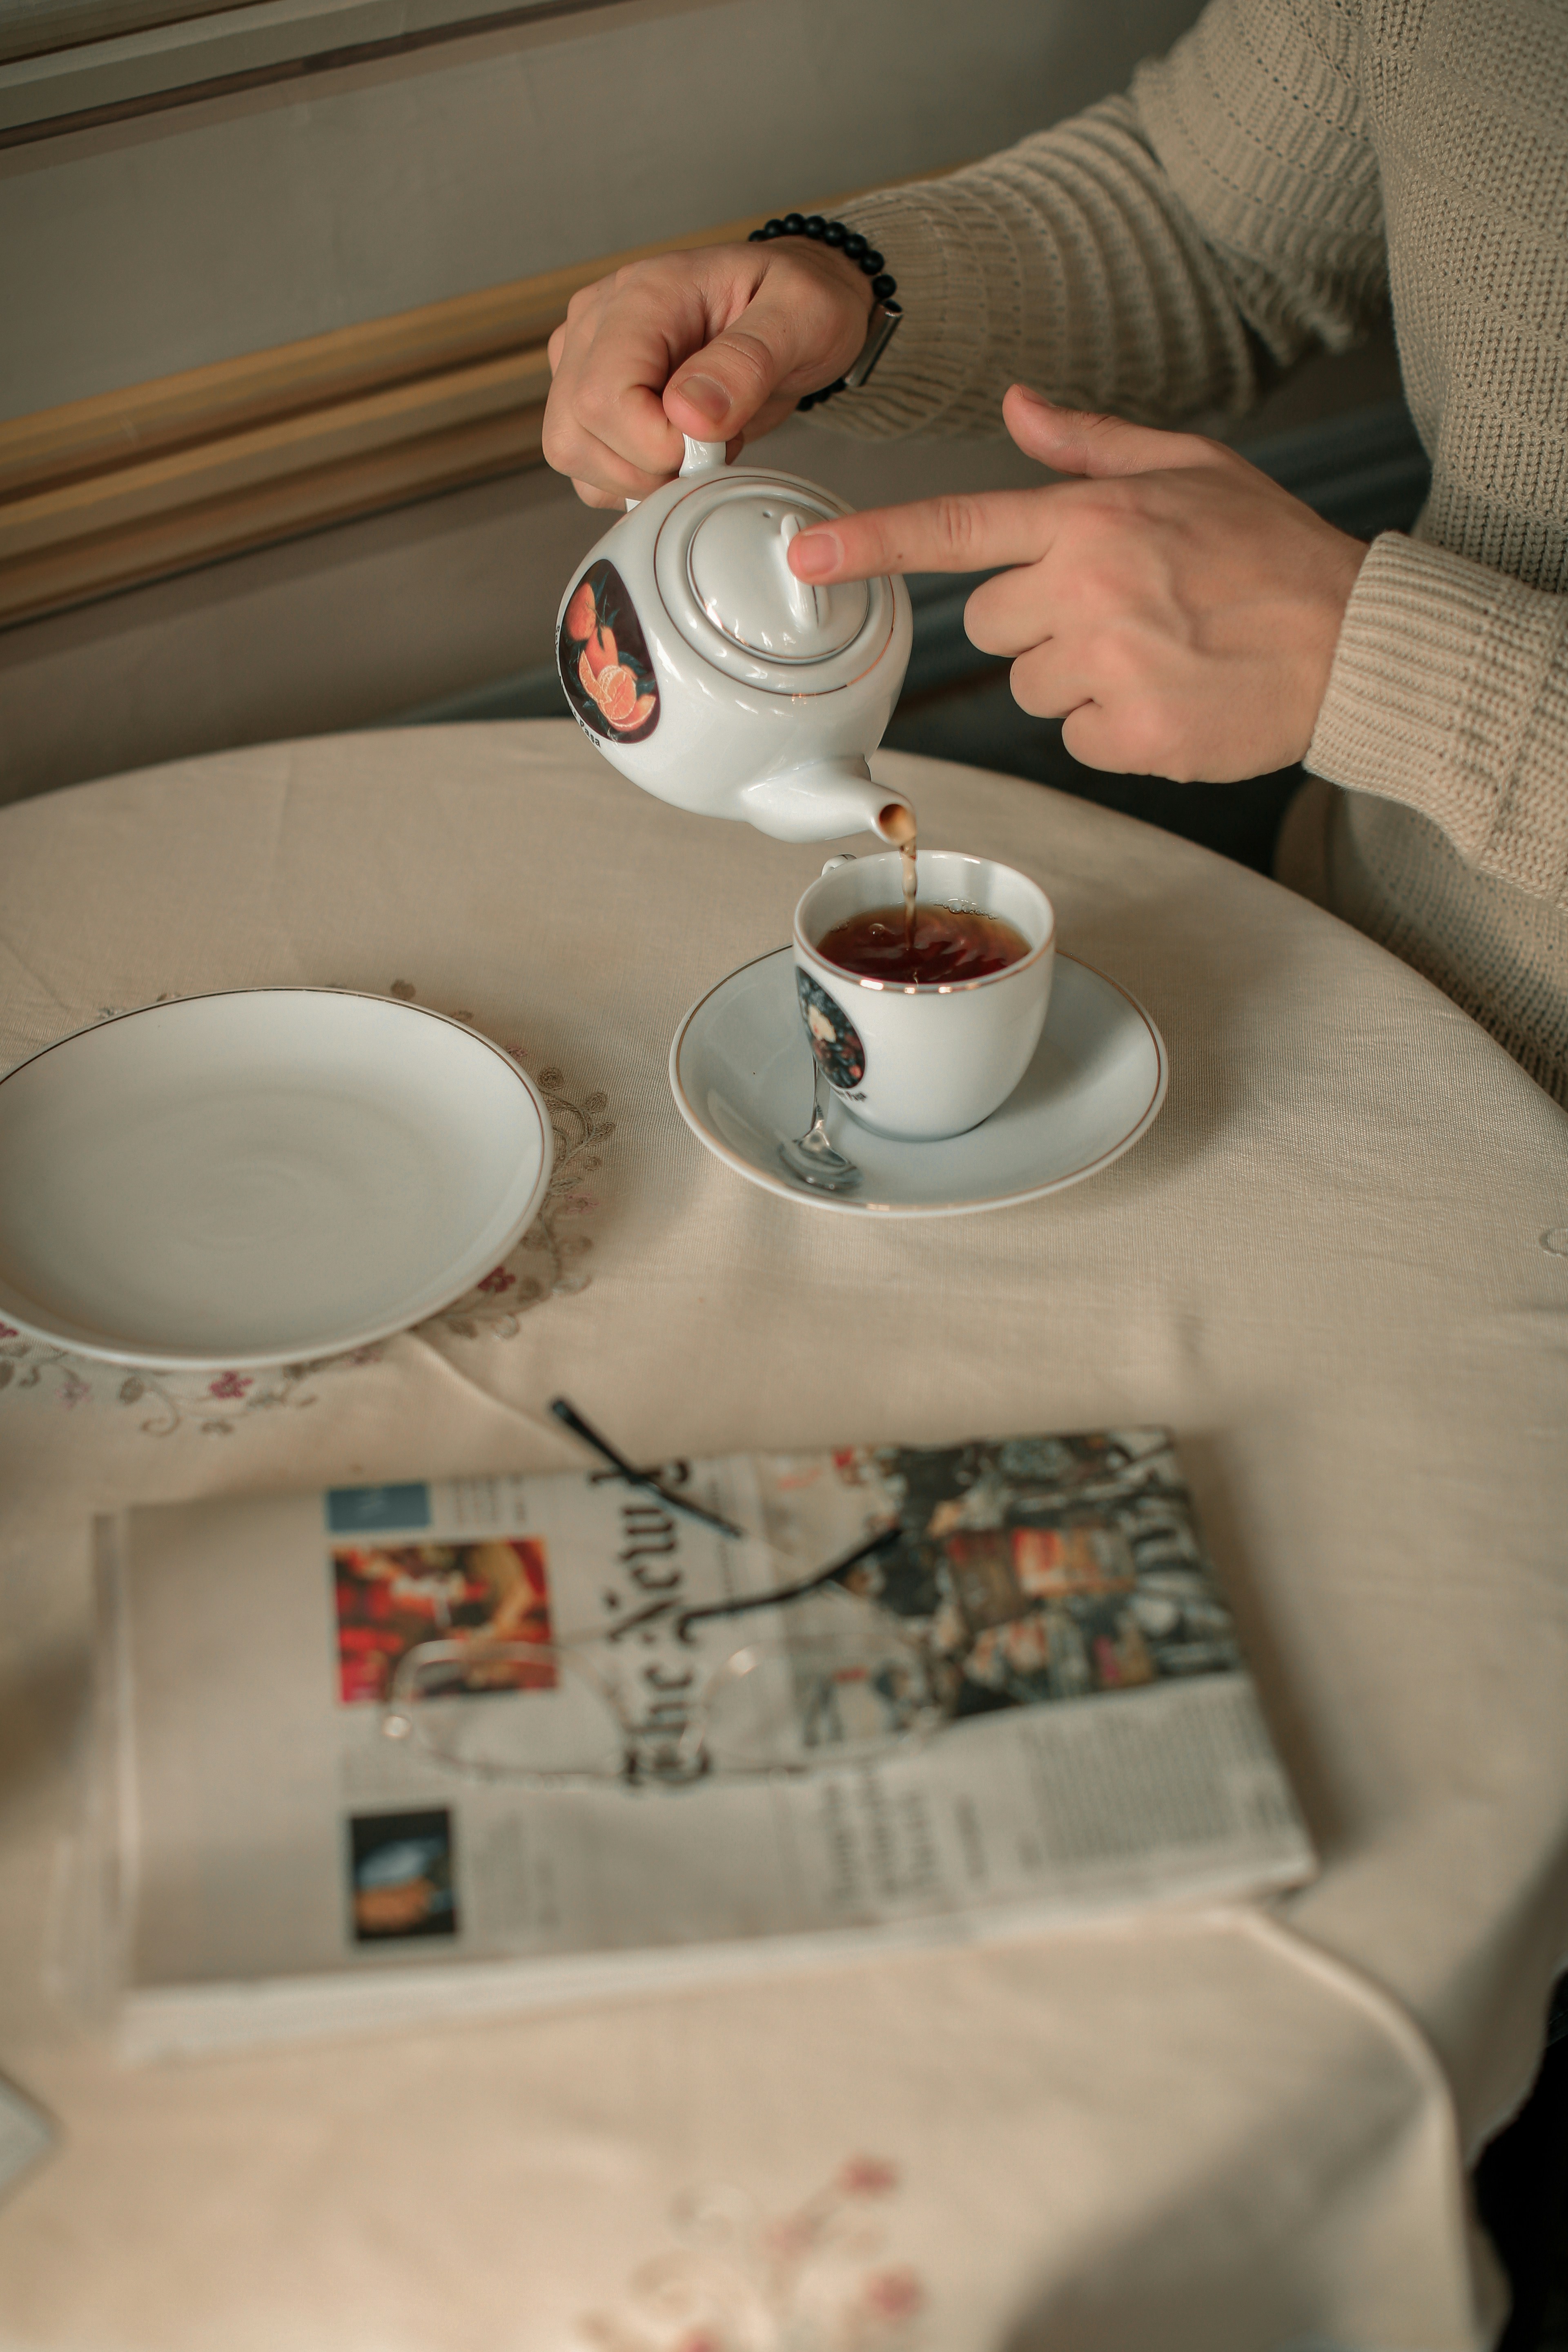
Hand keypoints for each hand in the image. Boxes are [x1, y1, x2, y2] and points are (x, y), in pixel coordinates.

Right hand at [543, 240, 872, 508]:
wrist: (794, 311)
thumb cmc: (799, 304)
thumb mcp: (804, 317)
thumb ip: (747, 363)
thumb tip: (689, 415)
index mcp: (645, 294)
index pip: (603, 394)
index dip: (653, 443)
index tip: (712, 442)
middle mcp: (599, 322)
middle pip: (575, 432)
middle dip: (648, 468)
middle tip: (712, 446)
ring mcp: (586, 358)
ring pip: (572, 453)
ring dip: (639, 478)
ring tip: (698, 443)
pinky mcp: (593, 396)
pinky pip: (589, 466)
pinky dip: (634, 481)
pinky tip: (677, 450)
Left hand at [787, 385, 1367, 780]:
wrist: (1353, 641)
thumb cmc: (1273, 553)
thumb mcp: (1191, 467)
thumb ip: (1091, 444)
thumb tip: (1017, 406)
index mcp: (1091, 518)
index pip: (957, 527)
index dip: (873, 544)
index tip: (807, 557)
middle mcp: (1087, 589)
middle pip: (991, 626)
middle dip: (1038, 626)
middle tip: (1120, 615)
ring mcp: (1109, 666)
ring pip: (1030, 688)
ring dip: (1078, 681)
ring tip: (1156, 654)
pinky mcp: (1133, 733)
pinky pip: (1079, 739)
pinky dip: (1117, 730)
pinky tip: (1172, 697)